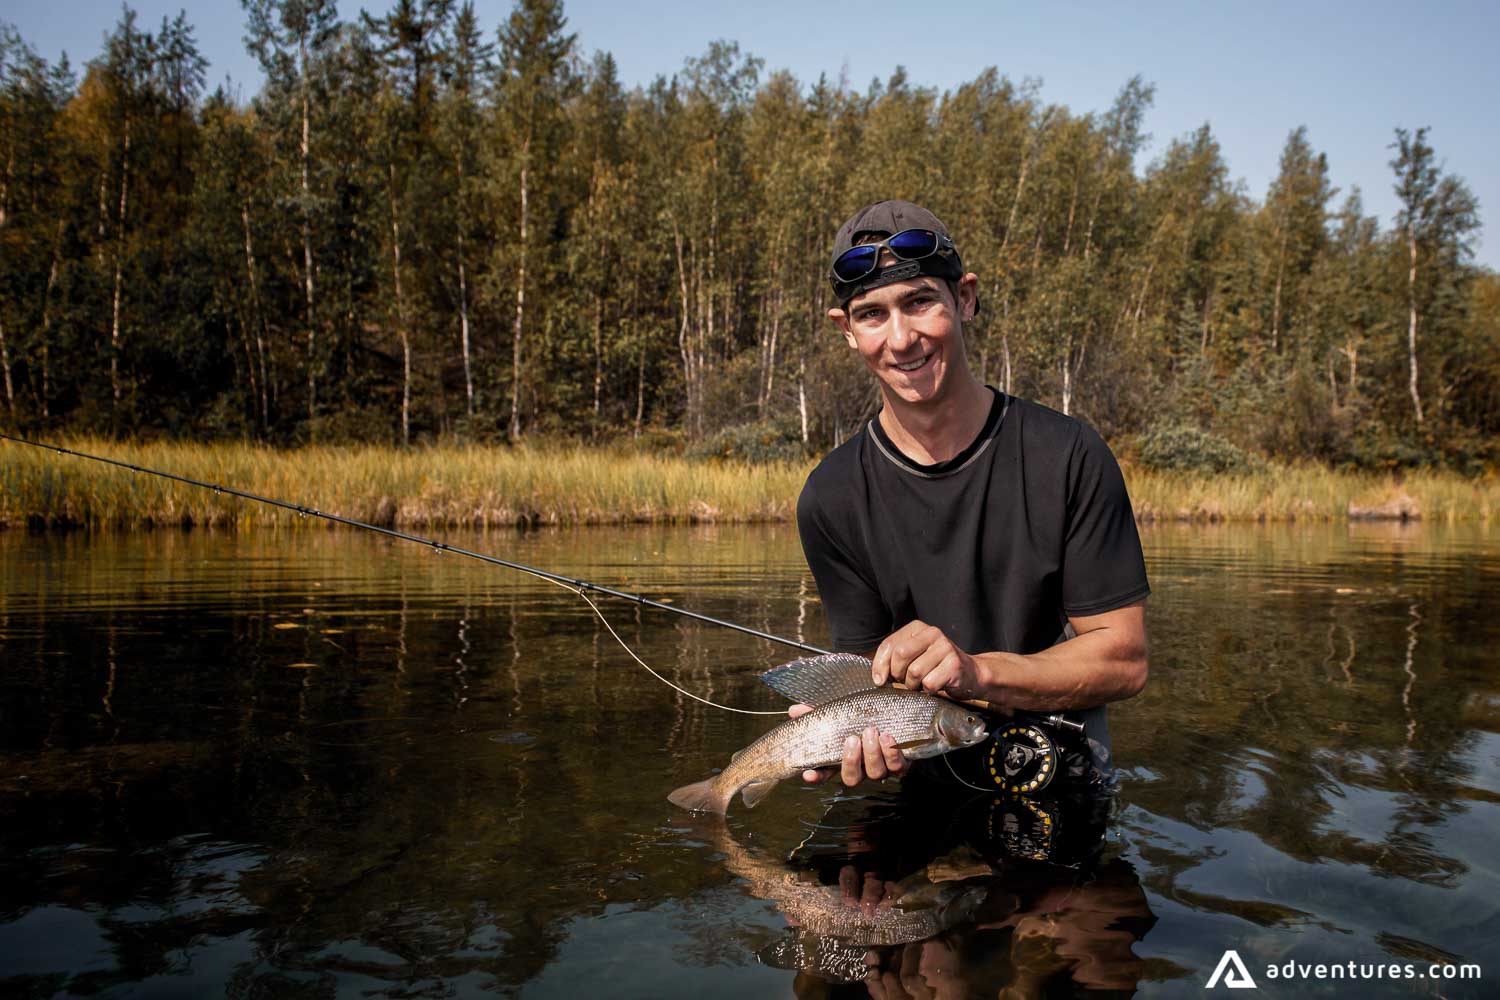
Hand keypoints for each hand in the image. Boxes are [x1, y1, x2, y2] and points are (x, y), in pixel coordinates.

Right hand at [789, 704, 908, 786]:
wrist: (898, 713)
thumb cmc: (865, 715)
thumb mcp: (841, 711)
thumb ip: (818, 712)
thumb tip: (794, 710)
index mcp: (843, 758)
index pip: (824, 774)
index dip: (816, 777)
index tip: (808, 774)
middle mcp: (862, 768)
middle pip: (852, 778)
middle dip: (851, 760)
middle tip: (852, 739)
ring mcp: (881, 767)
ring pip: (875, 773)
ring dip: (873, 753)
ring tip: (872, 731)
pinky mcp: (900, 763)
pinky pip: (897, 767)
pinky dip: (892, 753)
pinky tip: (888, 737)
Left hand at [872, 621, 983, 700]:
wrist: (970, 674)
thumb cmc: (935, 667)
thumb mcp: (914, 656)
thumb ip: (894, 660)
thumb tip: (878, 677)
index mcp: (917, 628)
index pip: (889, 645)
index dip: (880, 665)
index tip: (879, 680)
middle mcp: (932, 633)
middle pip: (900, 655)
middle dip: (898, 674)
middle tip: (905, 681)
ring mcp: (945, 647)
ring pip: (914, 672)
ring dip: (914, 685)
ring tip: (922, 683)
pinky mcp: (954, 664)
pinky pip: (929, 683)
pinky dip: (928, 690)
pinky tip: (935, 686)